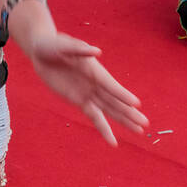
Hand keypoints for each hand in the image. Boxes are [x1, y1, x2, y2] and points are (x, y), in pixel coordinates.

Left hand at [28, 31, 147, 145]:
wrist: (42, 51)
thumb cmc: (55, 45)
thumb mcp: (65, 45)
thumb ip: (80, 49)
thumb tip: (97, 51)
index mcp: (95, 70)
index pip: (110, 85)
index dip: (122, 95)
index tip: (136, 104)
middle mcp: (96, 84)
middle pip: (114, 101)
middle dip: (129, 113)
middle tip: (145, 124)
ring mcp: (89, 94)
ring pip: (109, 111)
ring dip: (124, 121)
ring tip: (139, 131)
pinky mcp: (79, 101)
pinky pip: (94, 117)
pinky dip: (104, 128)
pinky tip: (113, 141)